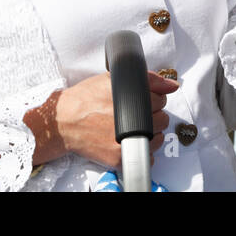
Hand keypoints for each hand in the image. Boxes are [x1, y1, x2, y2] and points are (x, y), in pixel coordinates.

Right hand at [55, 71, 176, 168]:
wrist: (63, 121)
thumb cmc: (85, 99)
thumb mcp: (113, 78)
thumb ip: (147, 79)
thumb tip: (172, 86)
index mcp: (132, 98)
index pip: (160, 98)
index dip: (152, 98)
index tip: (141, 101)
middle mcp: (131, 119)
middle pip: (162, 118)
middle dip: (152, 115)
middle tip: (134, 115)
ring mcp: (126, 140)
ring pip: (158, 138)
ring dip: (150, 133)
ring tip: (132, 128)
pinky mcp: (120, 157)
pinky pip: (147, 157)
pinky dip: (142, 150)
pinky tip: (130, 141)